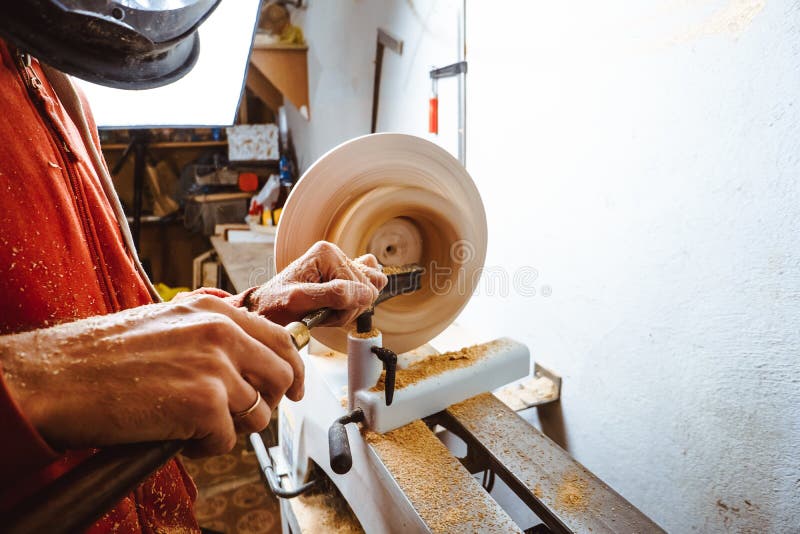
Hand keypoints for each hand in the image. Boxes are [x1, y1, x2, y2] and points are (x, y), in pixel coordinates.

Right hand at [0, 294, 302, 456]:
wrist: (58, 377)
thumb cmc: (103, 355)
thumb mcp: (169, 323)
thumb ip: (212, 333)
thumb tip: (248, 358)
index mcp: (215, 310)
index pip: (280, 338)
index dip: (293, 367)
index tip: (295, 386)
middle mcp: (222, 333)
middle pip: (282, 374)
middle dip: (271, 401)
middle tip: (248, 416)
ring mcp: (215, 367)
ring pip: (258, 412)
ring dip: (231, 427)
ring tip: (195, 426)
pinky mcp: (204, 404)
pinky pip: (227, 439)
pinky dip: (206, 447)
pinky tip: (178, 437)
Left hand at [233, 241, 387, 326]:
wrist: (265, 309)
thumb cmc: (276, 304)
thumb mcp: (300, 301)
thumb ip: (334, 295)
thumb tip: (367, 293)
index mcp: (327, 253)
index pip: (360, 286)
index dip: (344, 307)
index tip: (320, 311)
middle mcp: (337, 254)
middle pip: (367, 289)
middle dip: (345, 309)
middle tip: (320, 312)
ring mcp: (341, 264)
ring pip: (369, 291)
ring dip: (349, 309)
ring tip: (325, 310)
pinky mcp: (343, 275)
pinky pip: (368, 286)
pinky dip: (354, 303)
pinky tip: (336, 306)